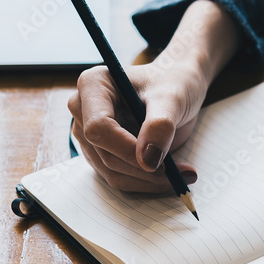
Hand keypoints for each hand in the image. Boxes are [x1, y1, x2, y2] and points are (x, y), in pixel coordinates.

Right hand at [68, 59, 207, 191]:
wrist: (176, 85)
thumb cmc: (173, 82)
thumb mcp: (173, 98)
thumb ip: (160, 125)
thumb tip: (147, 160)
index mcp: (93, 85)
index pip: (99, 127)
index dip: (127, 149)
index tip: (159, 162)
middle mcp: (83, 109)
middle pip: (104, 153)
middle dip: (143, 169)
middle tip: (181, 173)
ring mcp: (87, 133)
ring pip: (110, 172)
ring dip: (146, 181)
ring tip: (181, 174)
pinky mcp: (99, 152)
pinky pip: (117, 176)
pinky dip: (144, 182)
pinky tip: (168, 174)